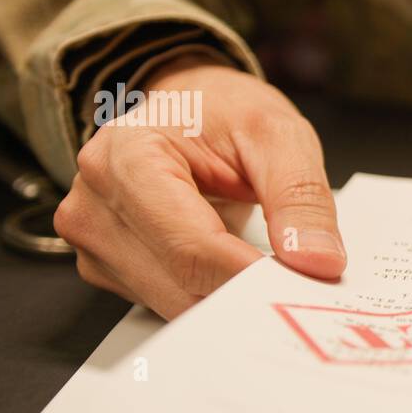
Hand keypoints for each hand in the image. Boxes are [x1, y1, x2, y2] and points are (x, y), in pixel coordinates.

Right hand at [54, 55, 345, 318]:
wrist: (188, 107)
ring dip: (231, 300)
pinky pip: (168, 305)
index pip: (191, 246)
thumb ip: (301, 197)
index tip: (301, 287)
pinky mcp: (106, 269)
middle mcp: (95, 203)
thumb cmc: (222, 113)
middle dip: (247, 292)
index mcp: (125, 156)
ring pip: (177, 305)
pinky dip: (212, 297)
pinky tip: (233, 270)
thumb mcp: (278, 135)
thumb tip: (317, 260)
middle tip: (300, 285)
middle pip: (181, 283)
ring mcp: (94, 242)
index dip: (251, 276)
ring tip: (267, 268)